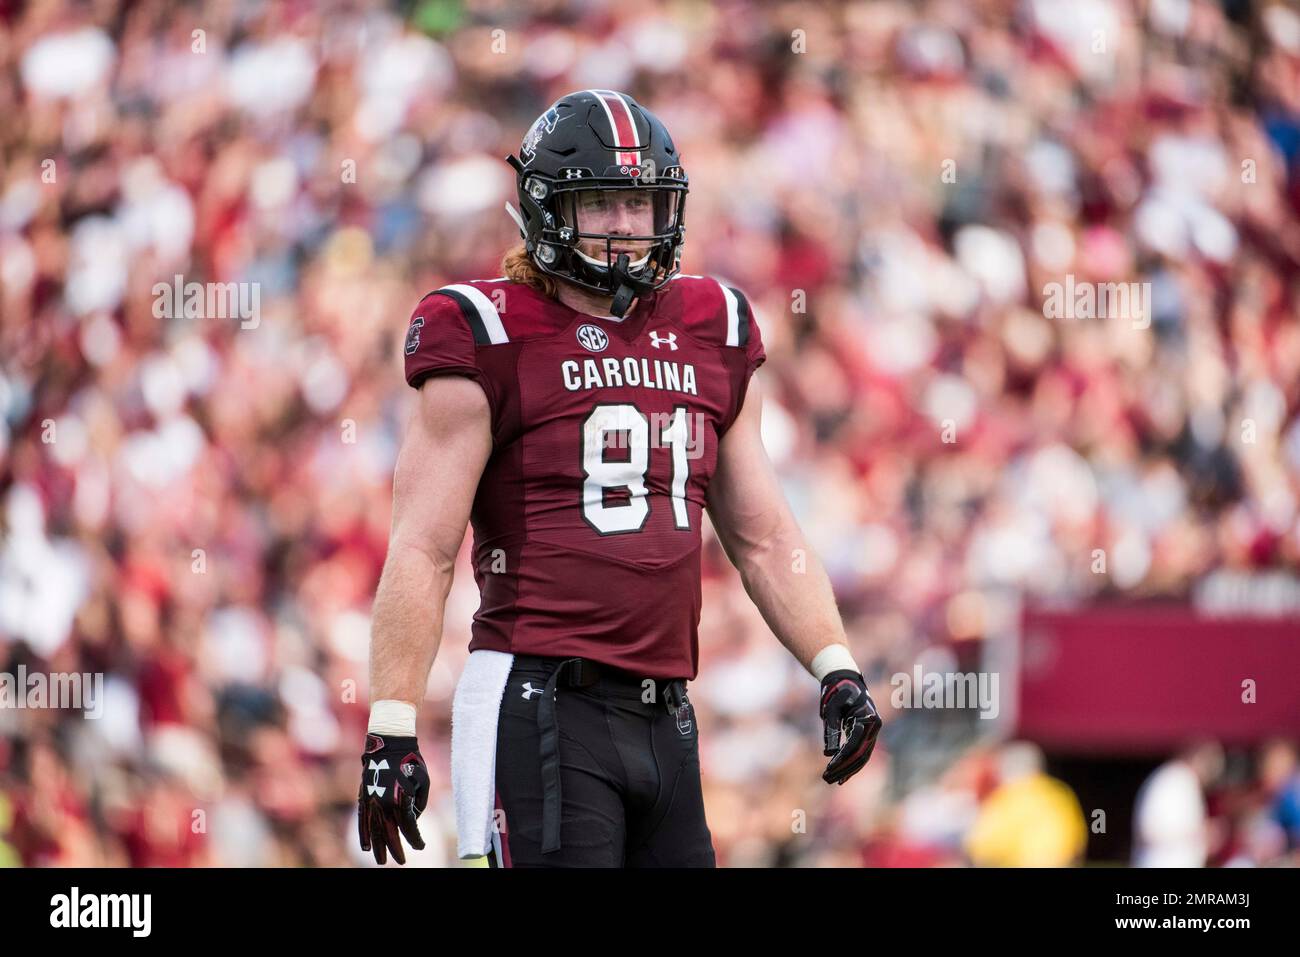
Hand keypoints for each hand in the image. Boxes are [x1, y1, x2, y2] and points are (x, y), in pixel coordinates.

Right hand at [357, 733, 428, 864]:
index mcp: (400, 799)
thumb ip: (419, 803)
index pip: (408, 827)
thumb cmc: (412, 761)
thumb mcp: (423, 781)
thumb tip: (411, 819)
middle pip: (388, 833)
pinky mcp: (364, 795)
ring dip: (378, 847)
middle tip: (401, 861)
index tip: (421, 846)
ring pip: (373, 830)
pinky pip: (362, 819)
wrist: (389, 742)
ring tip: (381, 861)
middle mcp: (383, 803)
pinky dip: (363, 833)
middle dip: (395, 849)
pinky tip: (365, 846)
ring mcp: (371, 800)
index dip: (415, 839)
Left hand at [819, 670, 882, 785]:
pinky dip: (852, 763)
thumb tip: (829, 754)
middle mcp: (874, 726)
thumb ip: (831, 730)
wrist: (845, 678)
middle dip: (844, 769)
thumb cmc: (836, 692)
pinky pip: (862, 752)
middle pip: (861, 754)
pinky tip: (842, 775)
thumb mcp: (831, 709)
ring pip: (863, 756)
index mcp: (868, 718)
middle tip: (827, 779)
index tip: (828, 768)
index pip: (854, 745)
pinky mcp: (868, 733)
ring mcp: (873, 730)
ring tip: (832, 780)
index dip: (841, 758)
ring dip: (848, 770)